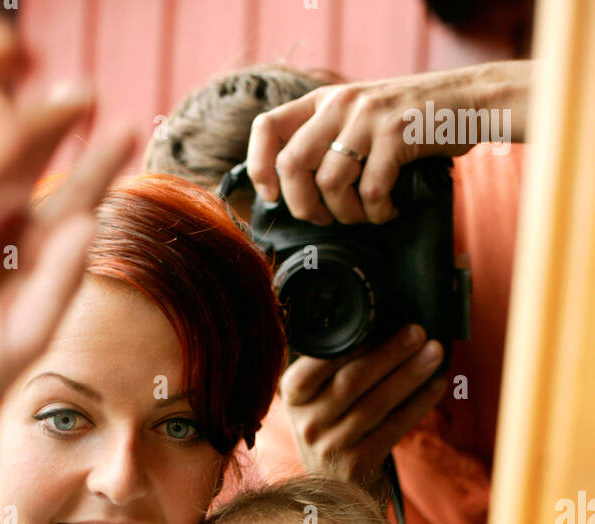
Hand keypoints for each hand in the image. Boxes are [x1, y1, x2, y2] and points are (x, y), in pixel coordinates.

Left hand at [246, 62, 529, 224]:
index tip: (272, 194)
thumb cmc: (411, 122)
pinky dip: (378, 213)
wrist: (468, 100)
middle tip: (323, 219)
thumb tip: (294, 193)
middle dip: (302, 206)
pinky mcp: (396, 134)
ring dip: (345, 215)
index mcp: (324, 101)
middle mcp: (340, 102)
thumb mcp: (361, 118)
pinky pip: (371, 191)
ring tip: (363, 216)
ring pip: (330, 183)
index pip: (267, 126)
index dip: (259, 166)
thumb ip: (329, 141)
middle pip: (291, 164)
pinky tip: (389, 211)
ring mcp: (368, 116)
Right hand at [280, 324, 445, 489]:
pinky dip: (418, 404)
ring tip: (435, 353)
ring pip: (376, 404)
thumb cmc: (334, 427)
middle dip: (389, 354)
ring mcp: (330, 447)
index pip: (317, 365)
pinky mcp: (356, 466)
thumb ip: (337, 367)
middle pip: (352, 381)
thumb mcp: (319, 398)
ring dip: (410, 375)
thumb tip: (385, 326)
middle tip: (418, 333)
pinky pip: (393, 428)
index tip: (379, 324)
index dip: (349, 344)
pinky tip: (436, 385)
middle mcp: (307, 423)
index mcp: (294, 396)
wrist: (332, 487)